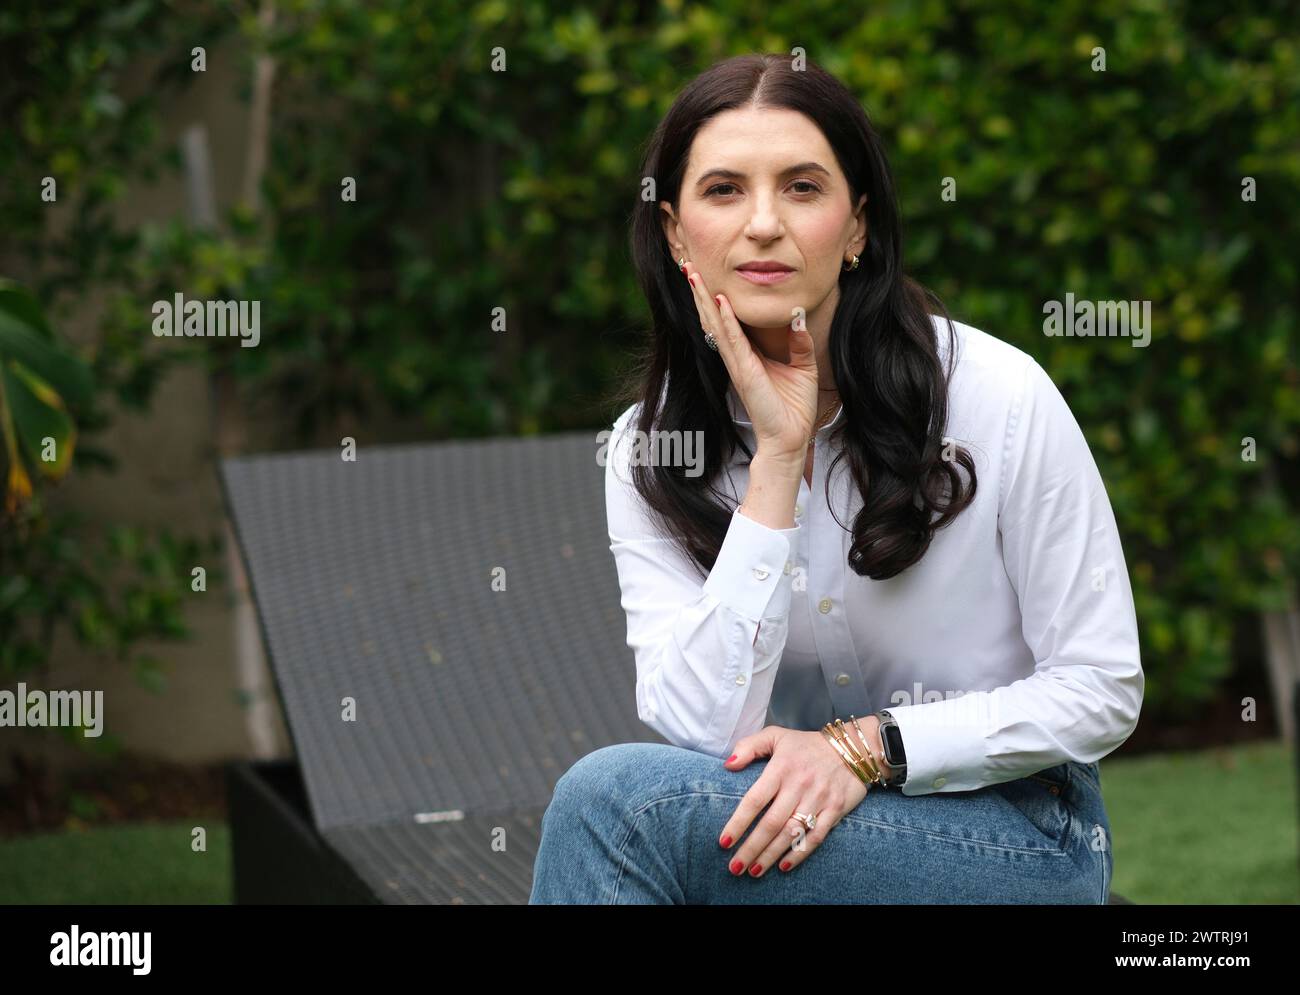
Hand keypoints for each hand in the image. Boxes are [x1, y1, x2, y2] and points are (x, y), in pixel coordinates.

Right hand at [682, 260, 819, 462]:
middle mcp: (737, 358)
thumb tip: (798, 316)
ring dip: (704, 299)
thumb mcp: (803, 366)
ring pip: (716, 326)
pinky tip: (718, 302)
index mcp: (748, 355)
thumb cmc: (794, 408)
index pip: (728, 321)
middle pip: (713, 318)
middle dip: (700, 292)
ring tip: (692, 275)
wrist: (791, 439)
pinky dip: (726, 321)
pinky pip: (733, 342)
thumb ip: (799, 341)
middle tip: (687, 265)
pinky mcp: (745, 374)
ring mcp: (738, 365)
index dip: (714, 297)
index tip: (705, 274)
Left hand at [717, 724, 873, 877]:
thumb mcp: (775, 735)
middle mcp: (799, 785)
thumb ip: (748, 746)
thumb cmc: (806, 745)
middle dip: (751, 848)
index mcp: (781, 768)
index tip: (724, 842)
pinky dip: (800, 853)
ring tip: (754, 871)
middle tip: (735, 867)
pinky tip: (784, 866)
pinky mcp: (835, 810)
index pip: (755, 799)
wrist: (852, 748)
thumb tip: (727, 765)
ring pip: (791, 834)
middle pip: (771, 823)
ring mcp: (818, 799)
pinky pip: (816, 836)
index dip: (738, 822)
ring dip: (771, 855)